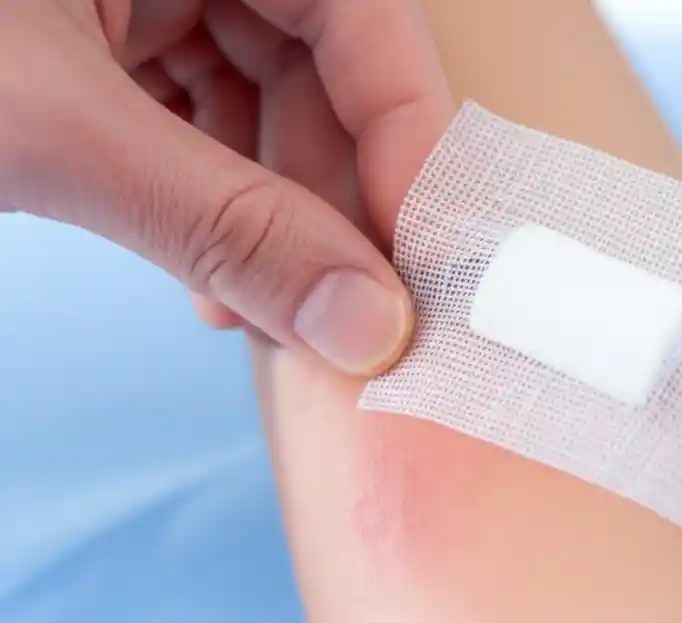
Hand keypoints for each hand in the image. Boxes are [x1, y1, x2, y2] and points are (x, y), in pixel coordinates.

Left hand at [0, 0, 455, 374]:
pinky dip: (217, 215)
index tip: (422, 254)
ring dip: (277, 226)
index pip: (364, 12)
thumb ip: (214, 221)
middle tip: (347, 311)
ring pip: (269, 113)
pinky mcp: (111, 52)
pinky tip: (215, 287)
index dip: (409, 128)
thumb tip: (366, 327)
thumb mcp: (53, 129)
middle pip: (325, 73)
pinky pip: (205, 132)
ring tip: (263, 315)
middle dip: (334, 202)